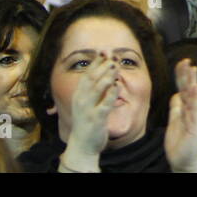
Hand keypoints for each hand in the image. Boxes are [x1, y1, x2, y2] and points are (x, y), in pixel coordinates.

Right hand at [62, 55, 119, 169]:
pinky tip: (117, 86)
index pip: (87, 74)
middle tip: (112, 55)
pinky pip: (105, 104)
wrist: (82, 146)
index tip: (105, 51)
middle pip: (91, 78)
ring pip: (97, 89)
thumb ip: (95, 88)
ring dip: (106, 76)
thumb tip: (105, 71)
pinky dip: (111, 94)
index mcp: (79, 95)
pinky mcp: (96, 119)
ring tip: (115, 65)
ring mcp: (88, 109)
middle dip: (102, 65)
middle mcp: (81, 100)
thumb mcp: (88, 102)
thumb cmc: (87, 121)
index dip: (96, 62)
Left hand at [165, 60, 196, 172]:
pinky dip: (196, 97)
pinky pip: (196, 109)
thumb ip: (176, 107)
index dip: (182, 76)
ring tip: (193, 69)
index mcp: (186, 108)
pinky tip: (196, 87)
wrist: (184, 161)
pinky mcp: (196, 125)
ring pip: (193, 96)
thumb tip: (175, 94)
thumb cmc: (180, 143)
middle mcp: (192, 110)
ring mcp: (195, 117)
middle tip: (186, 61)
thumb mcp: (174, 121)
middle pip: (189, 89)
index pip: (183, 88)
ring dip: (193, 82)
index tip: (181, 62)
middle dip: (187, 75)